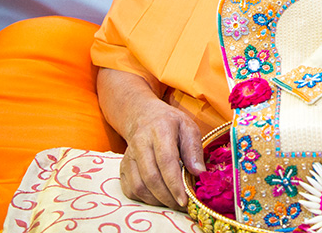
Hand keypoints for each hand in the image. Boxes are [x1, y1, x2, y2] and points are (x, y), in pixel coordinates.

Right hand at [96, 68, 205, 209]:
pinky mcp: (123, 166)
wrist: (143, 115)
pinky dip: (145, 199)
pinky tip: (159, 197)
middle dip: (167, 197)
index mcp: (160, 129)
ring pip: (139, 186)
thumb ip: (194, 149)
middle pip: (151, 177)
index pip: (166, 161)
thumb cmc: (170, 123)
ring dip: (157, 200)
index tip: (184, 199)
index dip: (175, 183)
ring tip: (172, 202)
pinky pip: (131, 189)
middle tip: (182, 205)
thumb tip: (199, 173)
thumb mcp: (188, 127)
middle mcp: (140, 143)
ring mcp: (128, 155)